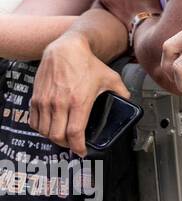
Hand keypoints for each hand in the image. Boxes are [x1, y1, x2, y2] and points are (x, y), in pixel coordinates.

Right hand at [31, 34, 129, 156]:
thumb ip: (121, 92)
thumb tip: (128, 102)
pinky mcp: (36, 97)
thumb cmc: (87, 63)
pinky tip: (49, 127)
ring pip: (44, 131)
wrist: (66, 49)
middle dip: (67, 145)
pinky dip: (41, 128)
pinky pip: (34, 121)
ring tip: (62, 137)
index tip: (82, 151)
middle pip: (57, 136)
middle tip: (74, 144)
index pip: (75, 133)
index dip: (78, 147)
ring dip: (53, 138)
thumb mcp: (110, 78)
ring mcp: (46, 101)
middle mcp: (60, 103)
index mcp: (79, 101)